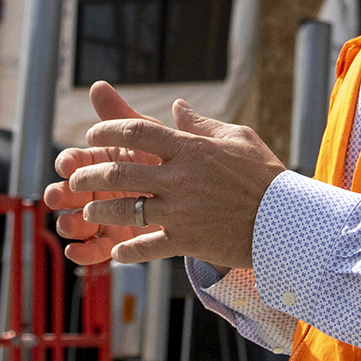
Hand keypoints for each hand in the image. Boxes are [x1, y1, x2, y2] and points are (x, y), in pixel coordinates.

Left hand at [44, 81, 285, 268]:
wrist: (286, 220)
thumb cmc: (264, 175)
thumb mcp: (237, 138)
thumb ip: (201, 124)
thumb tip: (176, 107)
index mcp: (190, 148)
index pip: (137, 130)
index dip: (107, 130)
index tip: (91, 134)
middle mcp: (180, 177)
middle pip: (119, 171)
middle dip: (88, 174)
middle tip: (75, 179)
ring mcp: (181, 210)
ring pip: (124, 209)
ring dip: (99, 211)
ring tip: (89, 212)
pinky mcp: (186, 239)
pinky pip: (146, 246)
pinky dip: (127, 252)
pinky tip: (117, 253)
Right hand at [46, 84, 165, 265]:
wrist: (208, 195)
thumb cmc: (174, 159)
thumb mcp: (155, 138)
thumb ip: (126, 118)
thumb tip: (98, 86)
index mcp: (107, 159)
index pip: (81, 159)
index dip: (70, 162)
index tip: (66, 165)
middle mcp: (104, 186)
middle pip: (76, 190)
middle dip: (65, 193)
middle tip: (57, 196)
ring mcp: (110, 213)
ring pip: (82, 220)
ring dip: (71, 222)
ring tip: (66, 225)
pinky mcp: (120, 239)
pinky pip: (100, 248)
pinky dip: (85, 252)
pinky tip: (75, 252)